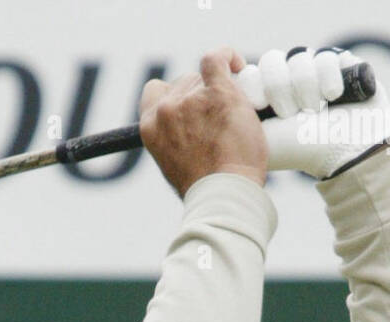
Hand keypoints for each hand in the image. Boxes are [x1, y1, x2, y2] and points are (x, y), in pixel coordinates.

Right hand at [139, 48, 268, 196]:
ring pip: (204, 78)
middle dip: (201, 96)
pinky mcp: (217, 92)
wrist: (223, 195)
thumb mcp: (173, 164)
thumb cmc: (205, 189)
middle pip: (184, 84)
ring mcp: (191, 99)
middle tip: (219, 119)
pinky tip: (239, 67)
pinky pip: (218, 59)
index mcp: (150, 127)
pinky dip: (230, 58)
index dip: (175, 96)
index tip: (190, 105)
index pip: (155, 93)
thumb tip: (190, 129)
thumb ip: (174, 139)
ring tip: (233, 115)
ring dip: (218, 90)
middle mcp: (166, 109)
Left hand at [237, 46, 389, 179]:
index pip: (251, 72)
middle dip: (280, 89)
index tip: (261, 107)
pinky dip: (328, 78)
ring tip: (314, 111)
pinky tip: (333, 98)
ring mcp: (314, 72)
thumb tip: (228, 91)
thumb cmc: (300, 151)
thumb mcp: (260, 136)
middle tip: (289, 114)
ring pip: (297, 58)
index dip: (255, 86)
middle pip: (272, 61)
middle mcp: (289, 83)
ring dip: (305, 87)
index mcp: (266, 98)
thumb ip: (237, 115)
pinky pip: (325, 56)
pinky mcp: (340, 65)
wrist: (344, 155)